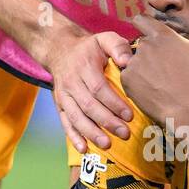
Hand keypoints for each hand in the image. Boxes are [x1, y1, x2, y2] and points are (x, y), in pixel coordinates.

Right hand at [50, 30, 134, 152]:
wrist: (60, 50)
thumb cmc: (89, 48)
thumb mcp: (104, 38)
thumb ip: (118, 46)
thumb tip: (128, 62)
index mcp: (84, 66)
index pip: (99, 88)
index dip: (113, 103)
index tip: (129, 115)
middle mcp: (71, 82)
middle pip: (88, 105)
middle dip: (107, 121)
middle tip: (124, 133)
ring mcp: (63, 95)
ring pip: (76, 117)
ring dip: (91, 133)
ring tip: (107, 144)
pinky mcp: (60, 105)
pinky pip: (65, 122)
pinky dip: (73, 137)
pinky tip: (84, 149)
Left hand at [122, 12, 188, 126]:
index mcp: (163, 34)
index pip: (140, 19)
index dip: (141, 26)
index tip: (147, 35)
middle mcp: (146, 44)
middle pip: (138, 45)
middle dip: (146, 55)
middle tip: (162, 72)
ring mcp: (135, 62)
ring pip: (132, 62)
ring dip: (140, 70)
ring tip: (158, 82)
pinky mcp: (127, 78)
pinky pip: (126, 78)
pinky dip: (135, 84)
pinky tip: (151, 90)